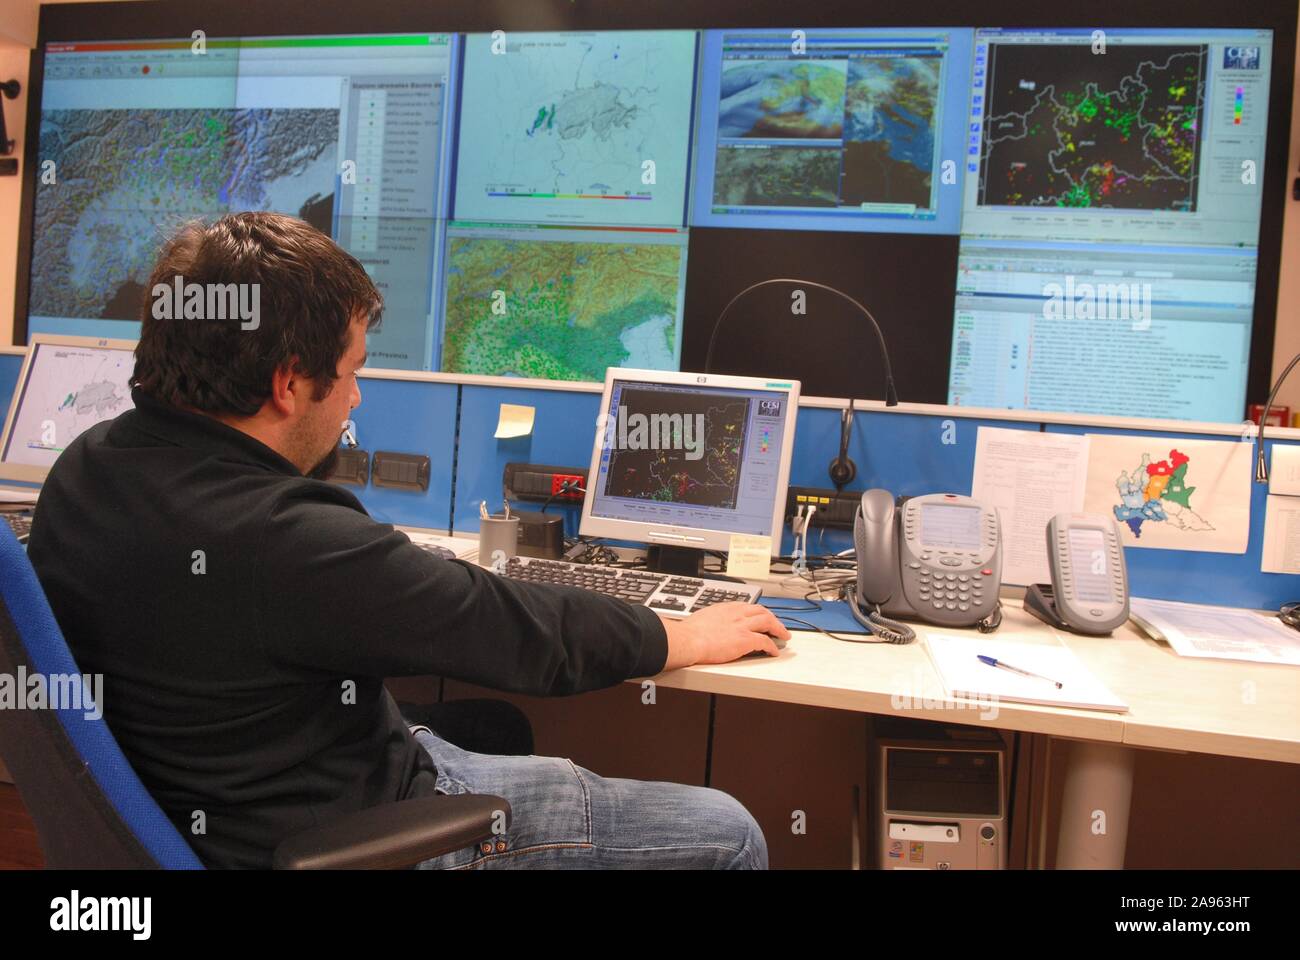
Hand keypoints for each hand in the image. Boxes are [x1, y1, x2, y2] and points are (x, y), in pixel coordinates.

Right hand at [661, 602, 789, 668]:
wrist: (688, 639)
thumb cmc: (689, 632)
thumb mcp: (702, 618)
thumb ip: (710, 621)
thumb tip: (707, 626)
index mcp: (726, 607)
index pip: (748, 606)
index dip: (757, 612)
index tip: (760, 617)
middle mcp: (737, 614)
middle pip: (762, 611)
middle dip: (773, 618)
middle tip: (778, 625)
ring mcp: (743, 626)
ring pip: (769, 623)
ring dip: (779, 629)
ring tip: (784, 636)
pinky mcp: (746, 640)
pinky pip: (765, 642)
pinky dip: (772, 647)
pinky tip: (774, 652)